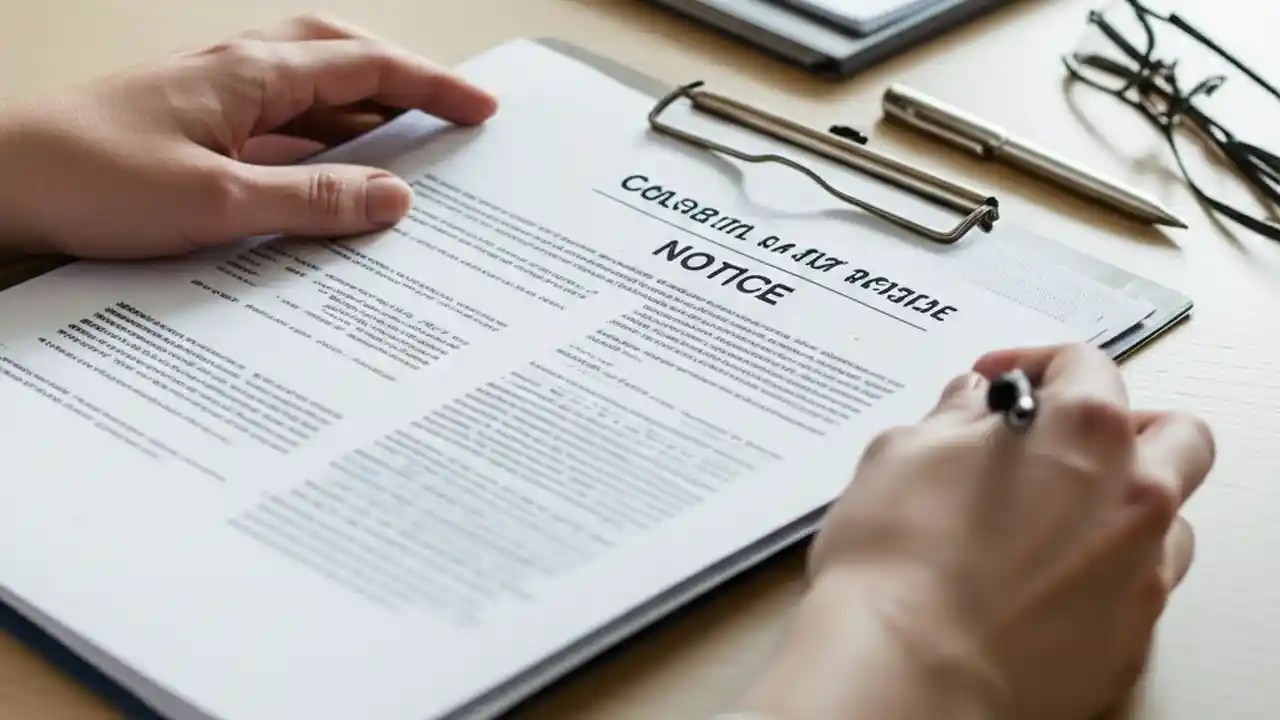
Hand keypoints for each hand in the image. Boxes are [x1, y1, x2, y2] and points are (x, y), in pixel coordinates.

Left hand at [0, 14, 496, 258]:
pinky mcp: (192, 129)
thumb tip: (392, 198)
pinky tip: (329, 174)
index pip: (365, 66)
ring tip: (407, 144)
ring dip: (362, 108)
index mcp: (251, 75)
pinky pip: (278, 124)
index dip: (431, 85)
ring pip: (310, 89)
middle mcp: (236, 74)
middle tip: (450, 111)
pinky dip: (320, 141)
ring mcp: (212, 98)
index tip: (480, 107)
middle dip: (403, 80)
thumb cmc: (87, 179)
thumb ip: (312, 200)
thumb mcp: (217, 201)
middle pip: (341, 56)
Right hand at [736, 343, 1213, 719]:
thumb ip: (950, 420)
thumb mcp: (903, 454)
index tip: (998, 382)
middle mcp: (1133, 496)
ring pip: (1168, 518)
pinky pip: (1140, 590)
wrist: (907, 670)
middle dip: (1125, 426)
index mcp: (1083, 431)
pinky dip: (1104, 574)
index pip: (1085, 365)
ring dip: (1122, 505)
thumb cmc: (897, 563)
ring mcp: (1141, 573)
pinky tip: (1046, 581)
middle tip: (1062, 439)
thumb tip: (966, 407)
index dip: (1033, 364)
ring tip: (1055, 517)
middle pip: (1173, 435)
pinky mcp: (1129, 640)